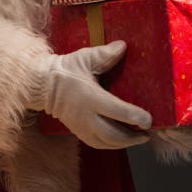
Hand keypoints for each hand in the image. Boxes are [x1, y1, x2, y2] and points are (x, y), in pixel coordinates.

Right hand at [30, 40, 152, 149]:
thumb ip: (105, 54)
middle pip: (113, 135)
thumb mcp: (85, 58)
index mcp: (91, 97)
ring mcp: (81, 127)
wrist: (43, 85)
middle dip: (132, 137)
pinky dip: (111, 145)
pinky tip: (120, 141)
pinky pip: (97, 144)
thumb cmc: (67, 70)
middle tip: (147, 134)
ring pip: (105, 143)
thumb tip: (123, 46)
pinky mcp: (78, 132)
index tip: (148, 119)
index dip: (134, 117)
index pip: (117, 111)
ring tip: (138, 138)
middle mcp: (87, 116)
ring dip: (123, 143)